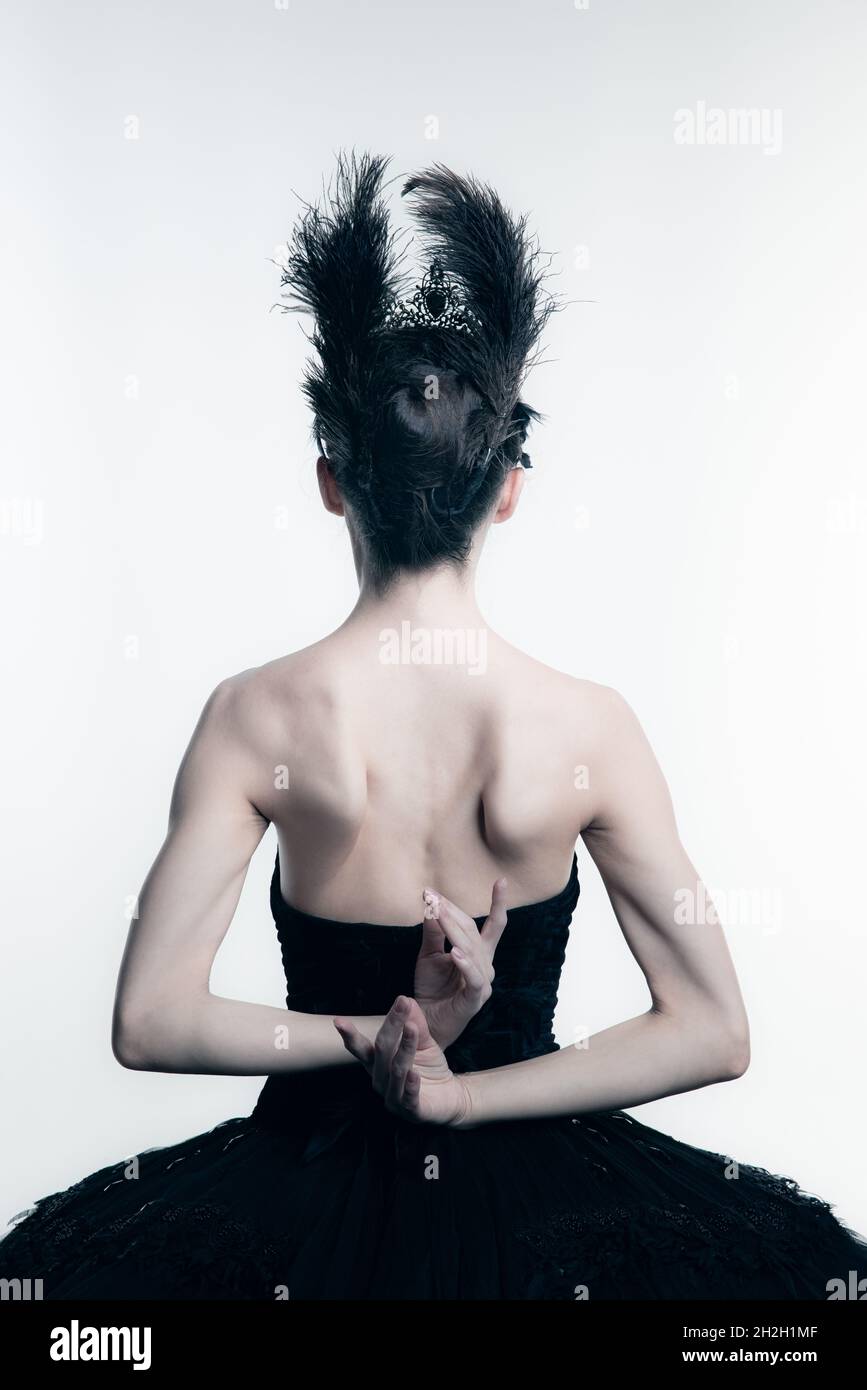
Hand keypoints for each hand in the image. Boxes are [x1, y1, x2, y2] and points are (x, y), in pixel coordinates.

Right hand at [334, 996, 471, 1127]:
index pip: (361, 1048)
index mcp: (377, 1063)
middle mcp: (380, 1080)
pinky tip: (415, 1074)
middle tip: (402, 1004)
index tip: (338, 1021)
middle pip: (382, 1050)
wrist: (449, 1096)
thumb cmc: (429, 1067)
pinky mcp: (411, 1111)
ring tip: (412, 1028)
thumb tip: (406, 1000)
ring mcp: (394, 1097)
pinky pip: (409, 1097)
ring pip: (396, 1070)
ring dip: (405, 1048)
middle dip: (392, 1026)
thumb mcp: (423, 1042)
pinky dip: (411, 1085)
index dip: (349, 1036)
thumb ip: (414, 1023)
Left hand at [414, 878, 508, 1049]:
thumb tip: (431, 903)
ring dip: (453, 929)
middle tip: (432, 897)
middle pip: (473, 932)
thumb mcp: (428, 955)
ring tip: (438, 913)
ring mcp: (483, 981)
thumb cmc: (430, 988)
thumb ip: (434, 931)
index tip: (484, 883)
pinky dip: (466, 964)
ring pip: (471, 949)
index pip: (487, 924)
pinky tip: (455, 952)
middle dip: (453, 913)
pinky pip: (474, 978)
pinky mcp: (476, 998)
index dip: (487, 904)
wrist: (424, 1021)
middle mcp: (486, 965)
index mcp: (479, 953)